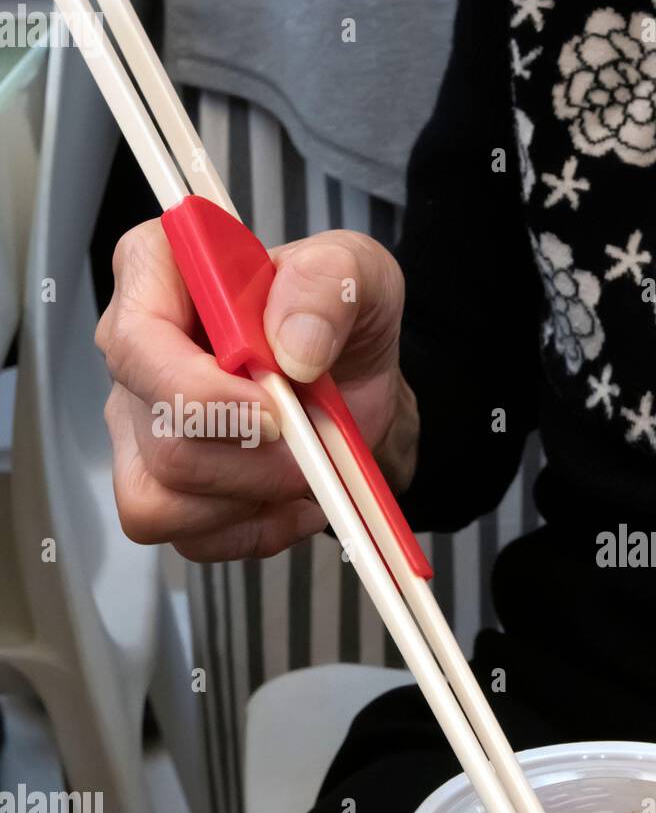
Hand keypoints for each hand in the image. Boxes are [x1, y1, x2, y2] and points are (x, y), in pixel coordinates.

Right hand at [95, 222, 415, 560]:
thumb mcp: (360, 274)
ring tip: (302, 470)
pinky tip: (293, 501)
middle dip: (253, 457)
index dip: (200, 389)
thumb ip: (328, 283)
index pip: (136, 339)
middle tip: (308, 439)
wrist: (361, 386)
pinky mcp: (166, 488)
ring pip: (160, 499)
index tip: (275, 406)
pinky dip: (256, 532)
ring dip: (251, 499)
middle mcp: (139, 356)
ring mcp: (142, 427)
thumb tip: (293, 346)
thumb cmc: (343, 321)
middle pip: (161, 436)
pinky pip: (187, 538)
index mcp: (164, 279)